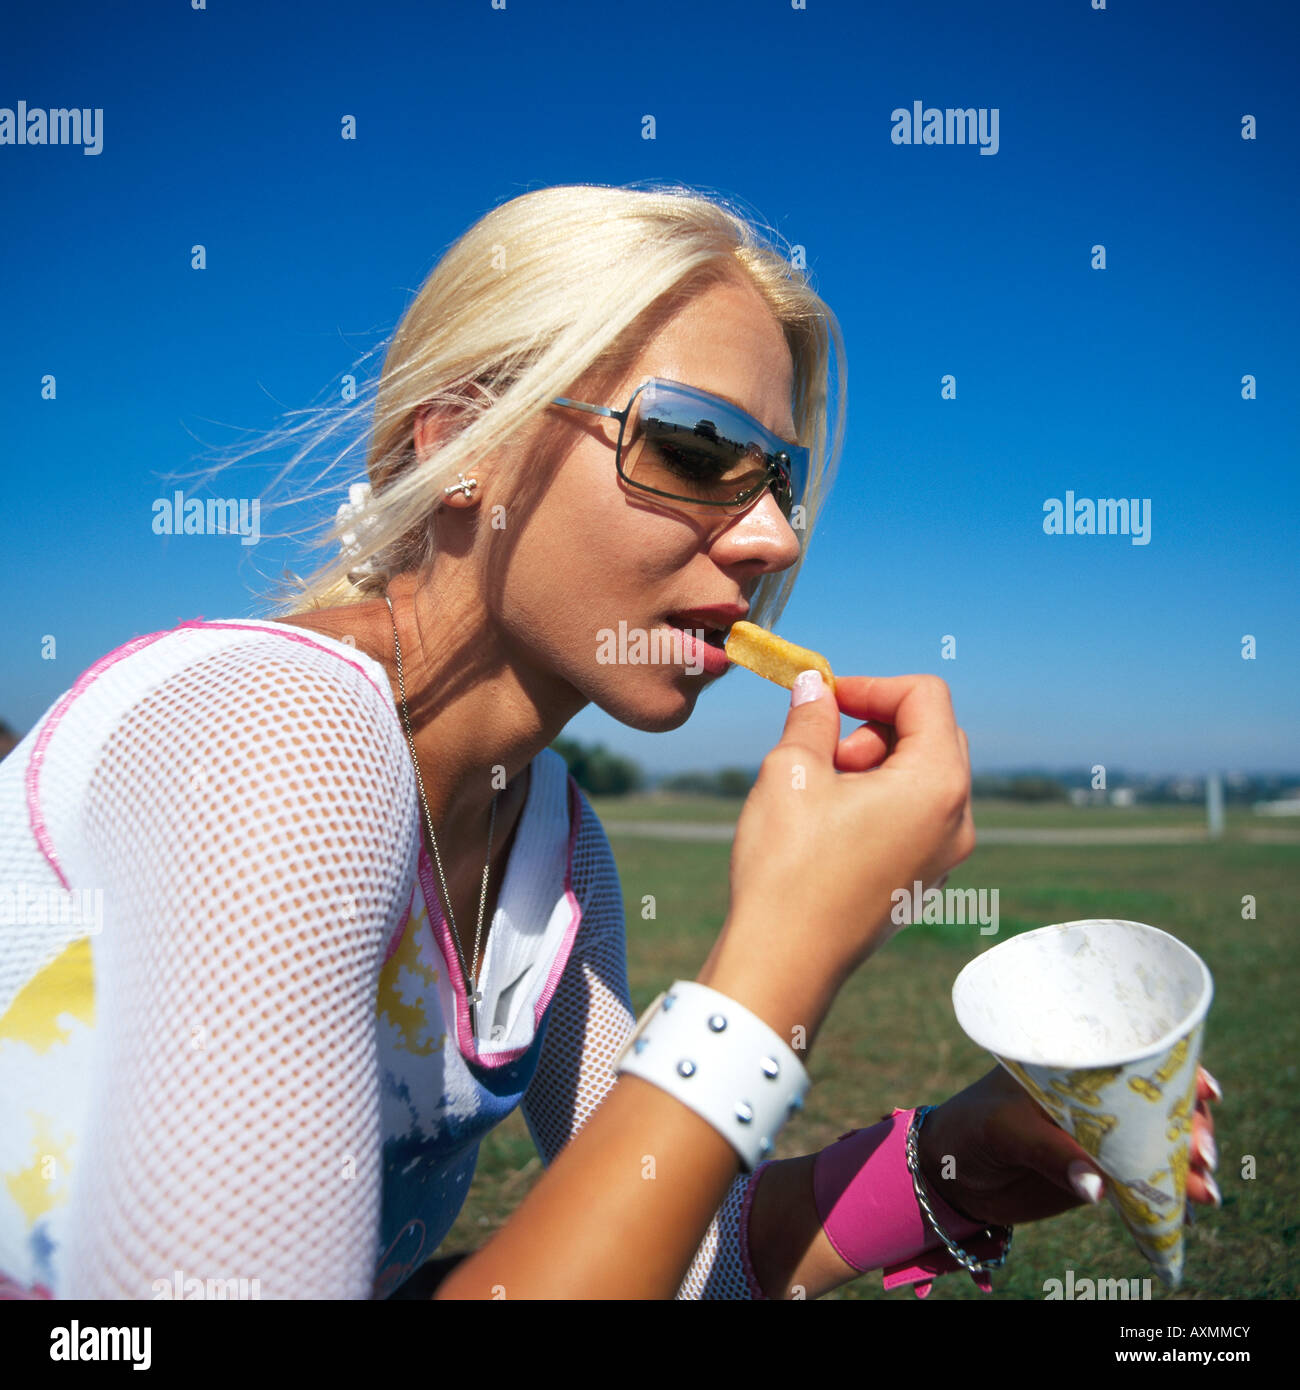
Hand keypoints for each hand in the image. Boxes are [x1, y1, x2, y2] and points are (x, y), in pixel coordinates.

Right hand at [718, 673, 974, 996]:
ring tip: (822, 796)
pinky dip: (881, 803)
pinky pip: (916, 818)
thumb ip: (811, 717)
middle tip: (825, 758)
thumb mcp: (790, 771)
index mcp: (937, 785)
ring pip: (924, 778)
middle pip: (932, 735)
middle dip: (875, 728)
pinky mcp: (925, 881)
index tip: (826, 699)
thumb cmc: (787, 866)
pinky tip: (830, 827)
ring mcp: (946, 857)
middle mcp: (957, 821)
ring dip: (876, 766)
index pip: (925, 697)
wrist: (784, 963)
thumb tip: (814, 685)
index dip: (872, 685)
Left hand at [917, 1062, 1222, 1228]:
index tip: (1205, 1090)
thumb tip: (1098, 1189)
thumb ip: (1050, 1154)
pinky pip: (1145, 1181)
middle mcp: (1094, 1095)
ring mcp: (1101, 1134)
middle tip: (1201, 1154)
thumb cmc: (971, 1128)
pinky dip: (1169, 1194)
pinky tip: (1191, 1209)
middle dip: (1190, 1124)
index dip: (1177, 1069)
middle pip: (1158, 1102)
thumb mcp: (1004, 1131)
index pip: (1133, 1057)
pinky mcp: (1100, 1173)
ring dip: (1187, 1164)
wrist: (950, 1173)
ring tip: (1202, 1190)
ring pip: (1158, 1144)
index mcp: (1072, 1065)